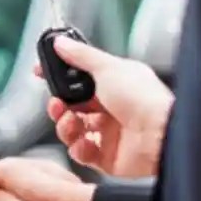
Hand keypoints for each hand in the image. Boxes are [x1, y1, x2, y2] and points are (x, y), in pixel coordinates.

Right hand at [36, 37, 173, 177]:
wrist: (161, 136)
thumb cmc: (143, 98)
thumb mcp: (108, 67)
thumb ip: (81, 56)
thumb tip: (61, 43)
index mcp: (114, 83)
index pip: (79, 78)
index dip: (58, 76)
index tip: (39, 73)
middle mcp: (111, 107)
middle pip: (72, 106)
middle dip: (58, 105)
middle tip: (56, 103)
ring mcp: (110, 133)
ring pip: (73, 130)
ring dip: (65, 126)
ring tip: (70, 122)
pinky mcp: (108, 158)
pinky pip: (83, 154)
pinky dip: (79, 148)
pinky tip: (85, 142)